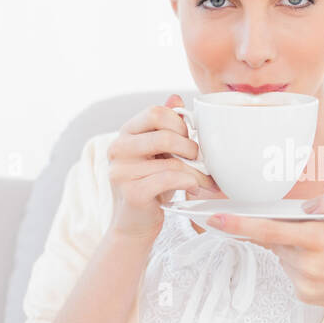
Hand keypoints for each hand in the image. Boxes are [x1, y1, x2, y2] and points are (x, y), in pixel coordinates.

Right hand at [107, 93, 224, 241]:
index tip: (189, 138)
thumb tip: (176, 98)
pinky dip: (189, 183)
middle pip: (165, 135)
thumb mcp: (158, 153)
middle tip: (199, 160)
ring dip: (197, 173)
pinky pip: (169, 179)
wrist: (135, 225)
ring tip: (205, 181)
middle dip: (190, 147)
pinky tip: (194, 189)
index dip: (180, 123)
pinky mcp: (132, 193)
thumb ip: (165, 127)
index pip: (156, 112)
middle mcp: (118, 148)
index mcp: (125, 133)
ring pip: (172, 162)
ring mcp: (121, 171)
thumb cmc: (151, 186)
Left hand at [206, 188, 323, 322]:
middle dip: (284, 228)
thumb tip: (307, 205)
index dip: (238, 223)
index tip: (213, 217)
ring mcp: (303, 283)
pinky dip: (303, 261)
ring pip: (283, 254)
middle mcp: (307, 264)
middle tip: (316, 228)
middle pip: (275, 238)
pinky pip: (292, 269)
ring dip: (297, 245)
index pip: (269, 230)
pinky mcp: (304, 295)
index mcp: (321, 240)